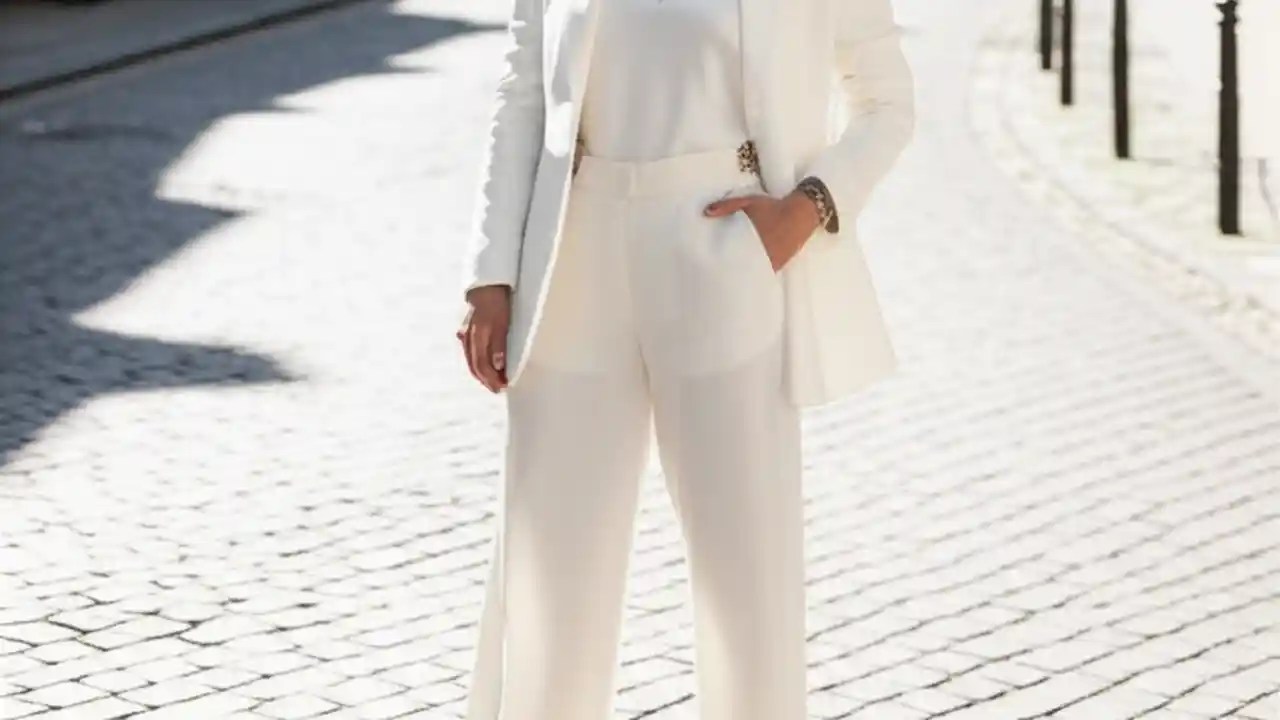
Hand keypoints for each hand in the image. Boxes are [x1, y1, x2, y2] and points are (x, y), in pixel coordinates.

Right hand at [457, 285, 511, 392]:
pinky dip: (477, 363)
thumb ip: (499, 345)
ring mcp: (465, 334)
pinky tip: (483, 367)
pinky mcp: (466, 331)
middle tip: (498, 389)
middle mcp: (468, 338)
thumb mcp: (502, 323)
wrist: (486, 285)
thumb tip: (498, 366)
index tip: (503, 386)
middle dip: (487, 380)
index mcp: (477, 337)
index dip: (492, 379)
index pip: (482, 366)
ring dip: (481, 374)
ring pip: (471, 361)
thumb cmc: (497, 303)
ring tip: (492, 382)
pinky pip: (470, 352)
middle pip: (475, 366)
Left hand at [702, 189, 823, 271]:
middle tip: (715, 275)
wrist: (800, 213)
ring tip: (728, 278)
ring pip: (752, 273)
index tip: (710, 268)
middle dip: (729, 272)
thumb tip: (706, 212)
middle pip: (740, 269)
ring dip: (742, 274)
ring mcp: (771, 261)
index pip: (731, 259)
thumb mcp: (748, 202)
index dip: (720, 265)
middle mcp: (761, 254)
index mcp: (751, 240)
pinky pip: (763, 273)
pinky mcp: (779, 264)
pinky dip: (754, 274)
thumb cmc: (772, 208)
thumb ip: (727, 207)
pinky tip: (746, 275)